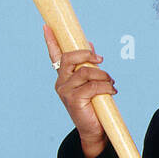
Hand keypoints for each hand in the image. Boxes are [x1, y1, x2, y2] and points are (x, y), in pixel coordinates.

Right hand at [43, 25, 115, 157]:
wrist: (94, 131)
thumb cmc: (94, 106)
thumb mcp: (91, 83)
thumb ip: (88, 66)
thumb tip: (89, 44)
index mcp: (63, 77)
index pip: (54, 56)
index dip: (50, 41)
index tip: (47, 26)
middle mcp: (61, 82)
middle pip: (70, 58)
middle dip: (86, 54)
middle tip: (100, 60)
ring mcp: (65, 91)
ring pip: (85, 71)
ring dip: (102, 75)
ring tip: (111, 82)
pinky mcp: (74, 99)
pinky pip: (92, 86)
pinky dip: (105, 86)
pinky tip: (112, 91)